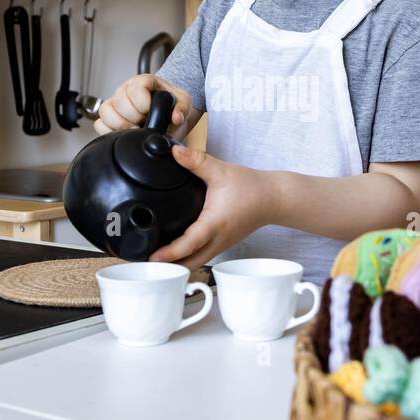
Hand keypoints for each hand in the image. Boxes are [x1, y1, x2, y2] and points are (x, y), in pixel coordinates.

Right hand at [95, 74, 191, 135]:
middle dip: (133, 117)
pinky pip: (99, 124)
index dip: (143, 105)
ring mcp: (115, 102)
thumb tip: (176, 118)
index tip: (151, 112)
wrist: (168, 111)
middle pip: (118, 102)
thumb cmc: (172, 104)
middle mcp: (125, 89)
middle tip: (144, 123)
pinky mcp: (109, 116)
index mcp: (143, 81)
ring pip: (105, 112)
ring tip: (135, 129)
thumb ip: (182, 109)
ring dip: (120, 125)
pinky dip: (109, 131)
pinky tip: (124, 133)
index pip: (135, 90)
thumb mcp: (184, 103)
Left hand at [148, 144, 275, 270]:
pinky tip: (175, 254)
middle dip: (168, 267)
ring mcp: (221, 244)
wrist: (273, 198)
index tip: (153, 257)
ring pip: (196, 262)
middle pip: (190, 263)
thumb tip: (176, 151)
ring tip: (156, 262)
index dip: (170, 252)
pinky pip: (202, 257)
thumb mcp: (221, 171)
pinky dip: (187, 259)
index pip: (189, 244)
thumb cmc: (251, 187)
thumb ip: (196, 161)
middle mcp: (217, 239)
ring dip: (177, 265)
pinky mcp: (222, 244)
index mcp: (214, 223)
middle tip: (146, 264)